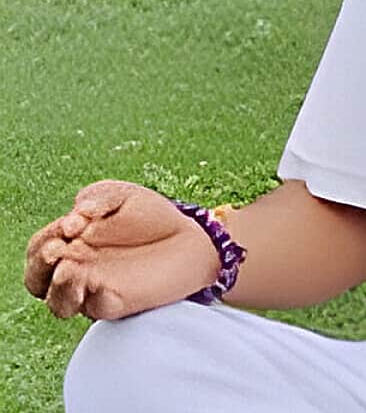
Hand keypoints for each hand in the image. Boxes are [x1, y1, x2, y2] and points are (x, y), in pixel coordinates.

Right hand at [24, 180, 220, 319]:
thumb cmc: (149, 216)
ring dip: (58, 289)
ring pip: (58, 302)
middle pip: (37, 279)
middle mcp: (75, 269)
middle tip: (57, 250)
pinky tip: (98, 286)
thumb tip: (75, 217)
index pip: (39, 247)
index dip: (46, 238)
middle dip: (40, 265)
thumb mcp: (120, 195)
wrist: (189, 236)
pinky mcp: (117, 302)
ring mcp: (93, 288)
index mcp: (69, 242)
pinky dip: (93, 300)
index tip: (70, 224)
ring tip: (69, 270)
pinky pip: (97, 308)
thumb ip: (97, 198)